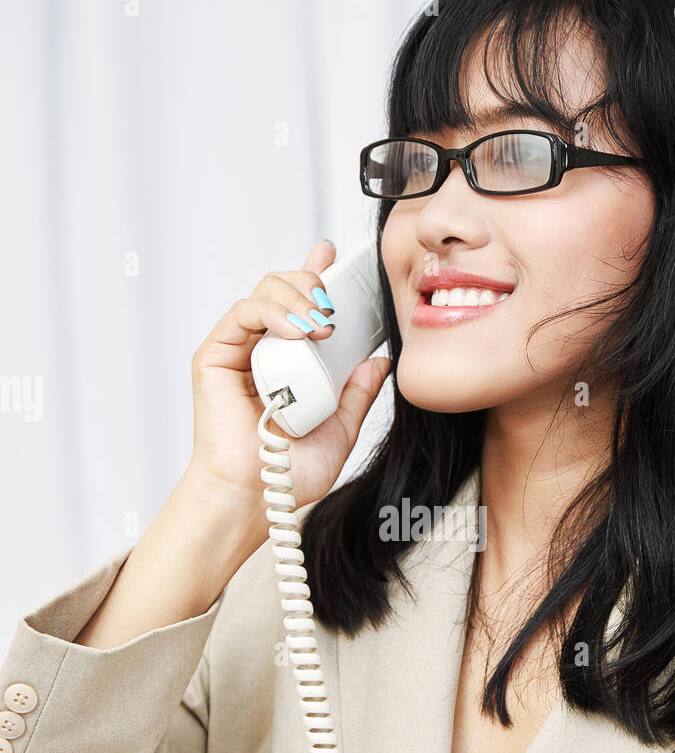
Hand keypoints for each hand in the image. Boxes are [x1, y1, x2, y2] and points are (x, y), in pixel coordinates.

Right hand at [185, 239, 390, 543]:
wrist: (258, 496)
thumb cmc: (291, 471)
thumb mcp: (341, 428)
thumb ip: (358, 393)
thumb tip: (380, 360)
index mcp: (289, 360)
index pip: (301, 304)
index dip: (316, 273)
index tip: (336, 256)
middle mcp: (262, 349)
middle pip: (284, 287)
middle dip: (314, 285)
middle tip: (337, 310)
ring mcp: (238, 350)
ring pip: (266, 292)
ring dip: (300, 297)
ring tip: (323, 326)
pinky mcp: (215, 355)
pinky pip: (244, 313)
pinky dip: (274, 312)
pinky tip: (299, 331)